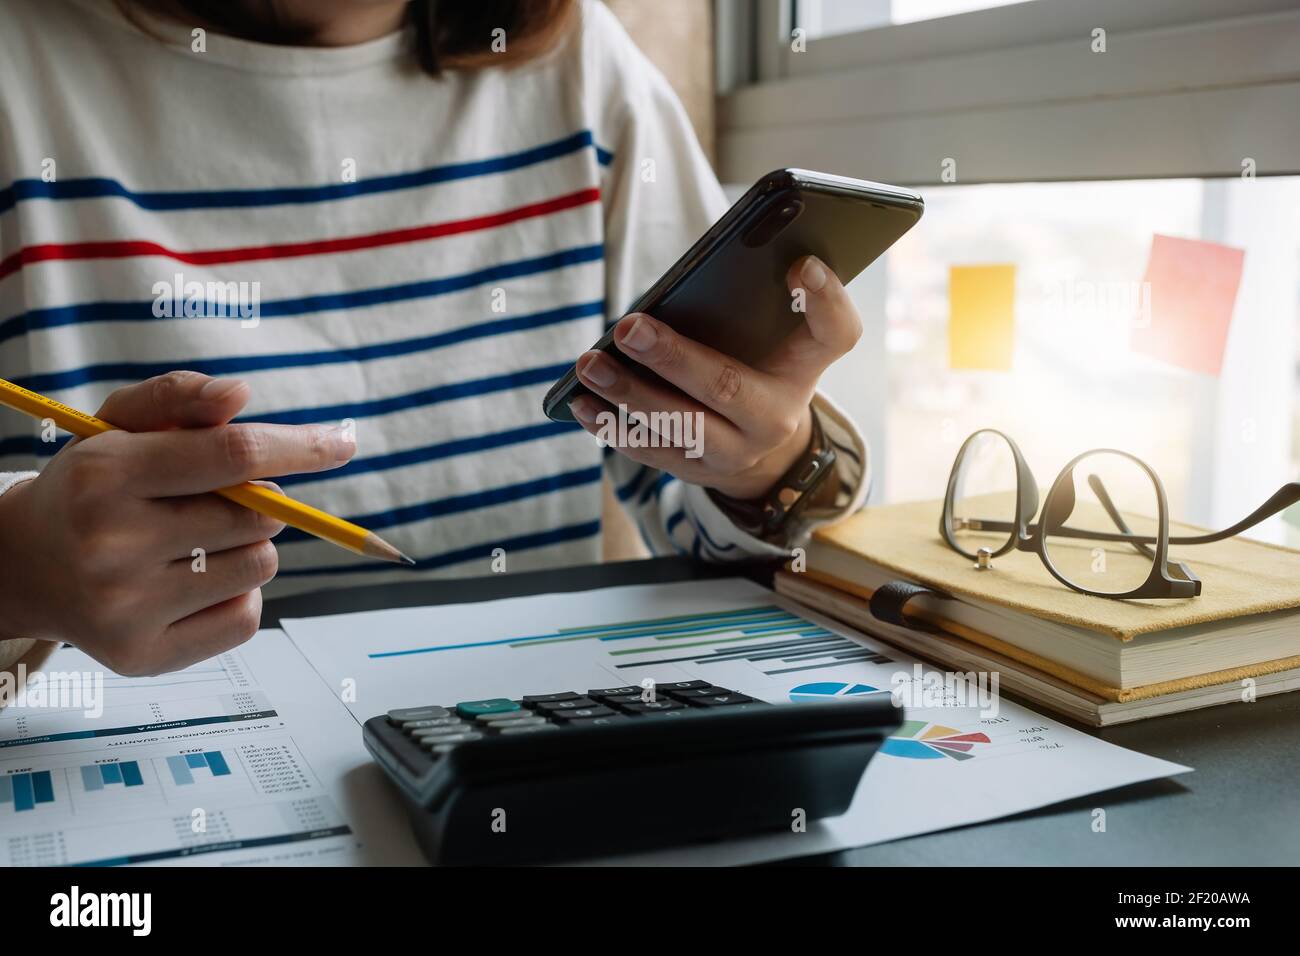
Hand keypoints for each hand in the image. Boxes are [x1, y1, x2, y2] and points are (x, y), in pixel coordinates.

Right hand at [0, 371, 354, 674]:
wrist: (23, 566)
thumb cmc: (90, 485)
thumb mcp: (118, 425)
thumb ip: (178, 398)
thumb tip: (238, 396)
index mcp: (107, 475)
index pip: (232, 455)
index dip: (297, 447)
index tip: (340, 443)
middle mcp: (113, 545)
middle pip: (257, 517)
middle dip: (257, 502)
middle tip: (213, 501)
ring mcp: (126, 608)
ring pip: (259, 567)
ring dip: (248, 548)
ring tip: (196, 542)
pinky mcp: (143, 655)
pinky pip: (245, 618)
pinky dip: (237, 595)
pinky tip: (192, 582)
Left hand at [569, 255, 859, 500]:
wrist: (764, 451)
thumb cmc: (764, 367)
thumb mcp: (784, 338)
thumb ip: (771, 301)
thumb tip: (723, 265)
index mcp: (806, 368)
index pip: (835, 332)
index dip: (824, 298)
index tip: (800, 264)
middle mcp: (777, 416)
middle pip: (727, 387)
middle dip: (672, 357)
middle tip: (627, 328)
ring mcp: (736, 452)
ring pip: (680, 426)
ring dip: (628, 394)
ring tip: (588, 364)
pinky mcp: (697, 471)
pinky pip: (653, 451)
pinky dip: (613, 426)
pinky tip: (584, 403)